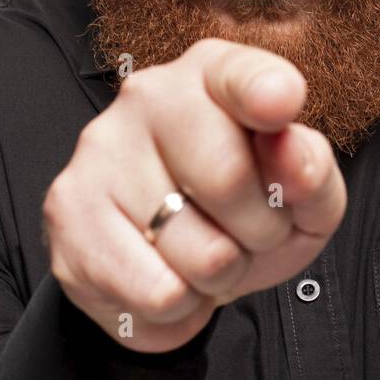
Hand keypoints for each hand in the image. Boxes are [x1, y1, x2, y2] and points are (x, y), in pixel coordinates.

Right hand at [42, 38, 346, 351]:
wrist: (164, 259)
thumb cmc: (241, 210)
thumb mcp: (301, 195)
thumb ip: (311, 171)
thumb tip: (295, 155)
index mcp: (213, 73)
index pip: (241, 75)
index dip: (267, 91)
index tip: (281, 101)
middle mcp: (149, 97)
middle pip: (228, 178)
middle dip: (261, 230)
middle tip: (249, 231)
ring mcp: (101, 152)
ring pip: (200, 253)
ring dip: (222, 275)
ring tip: (205, 252)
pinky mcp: (69, 215)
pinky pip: (160, 294)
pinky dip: (182, 307)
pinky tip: (168, 275)